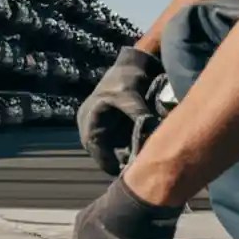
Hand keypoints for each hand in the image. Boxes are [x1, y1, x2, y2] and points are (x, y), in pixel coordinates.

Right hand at [77, 47, 164, 174]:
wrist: (130, 67)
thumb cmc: (124, 80)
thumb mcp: (129, 96)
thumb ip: (137, 113)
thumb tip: (149, 131)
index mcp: (89, 119)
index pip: (94, 146)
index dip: (106, 160)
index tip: (121, 171)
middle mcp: (91, 126)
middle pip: (100, 151)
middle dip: (115, 161)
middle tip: (133, 171)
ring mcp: (101, 127)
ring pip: (109, 149)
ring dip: (122, 156)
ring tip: (139, 163)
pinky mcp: (111, 127)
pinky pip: (116, 144)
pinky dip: (127, 149)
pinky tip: (141, 152)